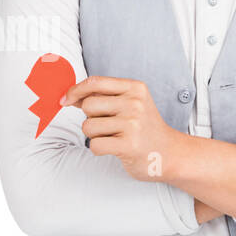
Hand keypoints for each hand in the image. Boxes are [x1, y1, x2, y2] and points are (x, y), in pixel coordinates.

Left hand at [61, 76, 177, 181]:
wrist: (170, 154)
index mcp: (135, 88)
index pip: (95, 82)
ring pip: (88, 126)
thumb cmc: (144, 129)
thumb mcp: (131, 104)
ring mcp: (133, 124)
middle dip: (90, 117)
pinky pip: (95, 145)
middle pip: (88, 105)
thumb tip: (69, 96)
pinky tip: (115, 148)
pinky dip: (99, 149)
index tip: (65, 100)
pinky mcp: (129, 145)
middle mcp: (135, 103)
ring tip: (113, 137)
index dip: (75, 90)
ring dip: (94, 135)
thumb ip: (103, 97)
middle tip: (107, 126)